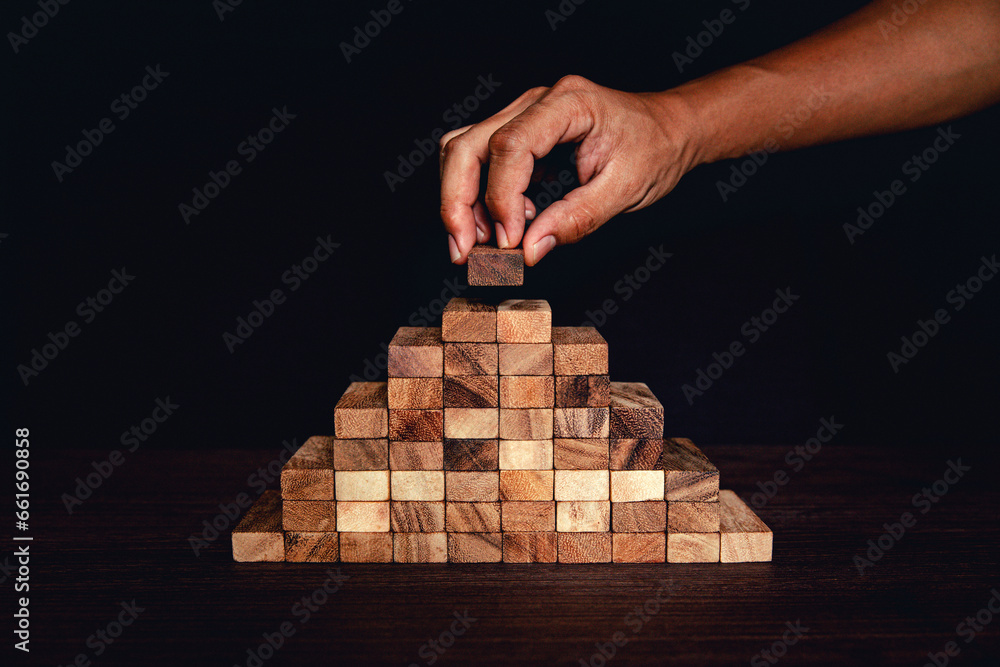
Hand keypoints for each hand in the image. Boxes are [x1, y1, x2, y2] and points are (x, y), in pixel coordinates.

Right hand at [439, 75, 698, 265]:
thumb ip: (577, 219)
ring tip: (478, 245)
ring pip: (462, 150)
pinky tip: (505, 225)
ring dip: (460, 201)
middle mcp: (537, 101)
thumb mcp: (625, 190)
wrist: (668, 129)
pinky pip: (478, 158)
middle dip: (457, 203)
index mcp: (567, 104)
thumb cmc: (654, 150)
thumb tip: (529, 250)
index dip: (500, 199)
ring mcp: (523, 113)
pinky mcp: (519, 131)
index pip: (509, 146)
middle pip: (467, 145)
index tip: (508, 243)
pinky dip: (477, 195)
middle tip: (464, 252)